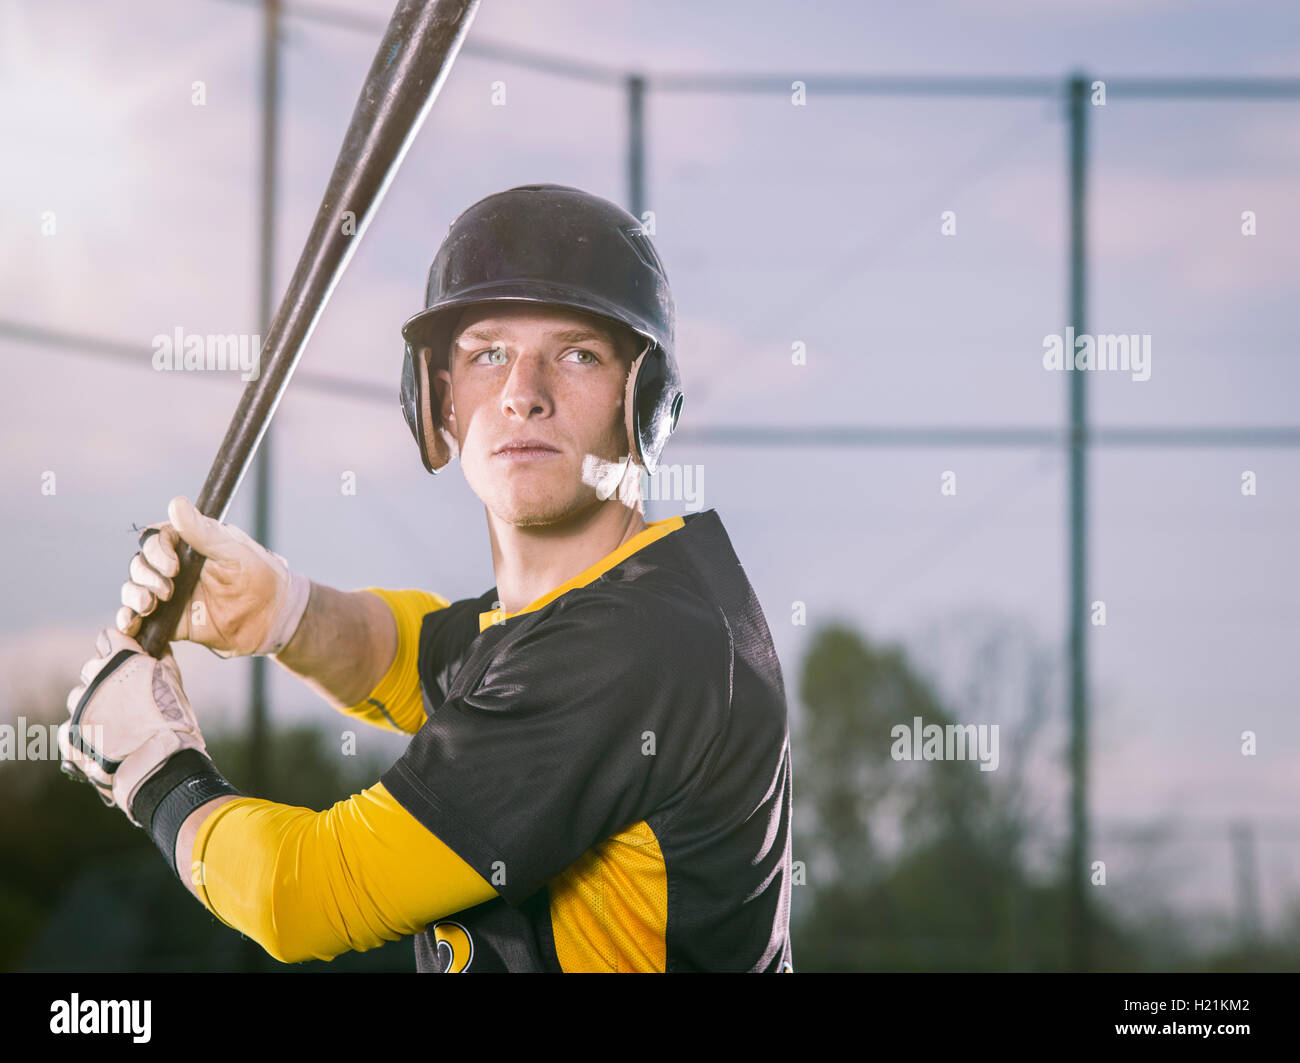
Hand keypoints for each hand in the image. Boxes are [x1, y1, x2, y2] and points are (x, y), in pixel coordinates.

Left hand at [58, 628, 208, 826]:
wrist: (159, 765)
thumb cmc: (172, 721)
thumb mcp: (175, 682)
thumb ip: (162, 658)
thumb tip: (159, 646)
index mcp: (122, 660)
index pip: (107, 638)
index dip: (116, 649)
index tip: (125, 661)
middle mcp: (97, 678)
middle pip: (91, 668)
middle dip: (105, 680)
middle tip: (126, 699)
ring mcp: (81, 706)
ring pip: (78, 697)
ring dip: (92, 706)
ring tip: (115, 725)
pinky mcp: (71, 732)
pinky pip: (69, 725)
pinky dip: (81, 732)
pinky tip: (102, 741)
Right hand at [118, 495, 309, 657]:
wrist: (273, 618)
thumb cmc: (261, 577)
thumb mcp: (233, 551)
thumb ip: (203, 532)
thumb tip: (176, 503)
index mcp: (190, 544)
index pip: (156, 538)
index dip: (156, 550)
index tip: (173, 566)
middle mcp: (176, 567)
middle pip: (140, 563)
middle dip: (146, 574)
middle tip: (167, 589)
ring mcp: (171, 594)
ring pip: (135, 588)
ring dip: (135, 594)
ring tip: (152, 605)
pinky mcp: (171, 621)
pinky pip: (139, 619)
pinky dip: (128, 619)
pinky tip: (132, 622)